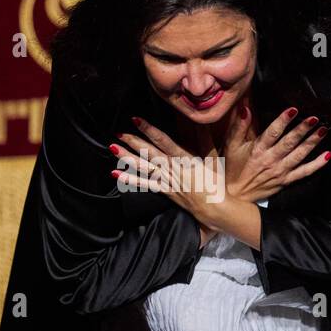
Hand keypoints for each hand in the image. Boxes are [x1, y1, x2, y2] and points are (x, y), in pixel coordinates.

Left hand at [109, 116, 226, 226]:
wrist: (215, 210)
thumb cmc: (217, 185)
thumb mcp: (214, 160)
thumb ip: (206, 140)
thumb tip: (201, 123)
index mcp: (185, 159)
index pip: (164, 141)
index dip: (149, 130)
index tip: (136, 120)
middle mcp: (173, 169)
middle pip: (149, 153)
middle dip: (133, 142)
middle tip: (118, 132)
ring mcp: (167, 181)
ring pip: (144, 167)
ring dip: (127, 158)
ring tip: (113, 148)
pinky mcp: (165, 192)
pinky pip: (145, 185)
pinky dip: (131, 180)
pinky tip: (116, 176)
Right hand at [224, 105, 330, 203]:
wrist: (235, 196)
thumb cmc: (233, 168)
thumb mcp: (231, 146)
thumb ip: (239, 126)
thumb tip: (244, 108)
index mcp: (258, 150)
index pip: (273, 133)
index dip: (283, 120)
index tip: (293, 110)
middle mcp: (271, 160)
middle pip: (289, 143)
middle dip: (302, 129)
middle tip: (314, 118)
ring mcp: (280, 171)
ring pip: (299, 155)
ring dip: (312, 142)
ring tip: (323, 130)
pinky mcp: (286, 180)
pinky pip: (304, 172)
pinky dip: (317, 165)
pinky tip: (328, 155)